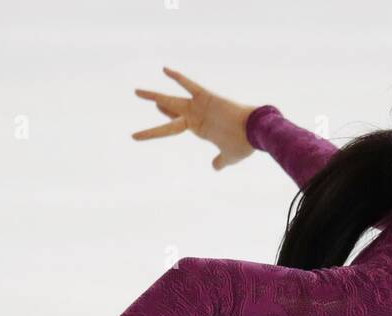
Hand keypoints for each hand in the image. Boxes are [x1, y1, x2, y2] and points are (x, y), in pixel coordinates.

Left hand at [132, 66, 258, 171]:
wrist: (255, 133)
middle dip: (155, 103)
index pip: (172, 126)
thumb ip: (220, 161)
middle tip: (137, 93)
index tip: (139, 133)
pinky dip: (178, 78)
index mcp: (198, 128)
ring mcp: (199, 106)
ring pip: (172, 100)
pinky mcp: (207, 97)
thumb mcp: (229, 156)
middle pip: (169, 109)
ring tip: (137, 92)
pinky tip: (164, 70)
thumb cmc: (243, 144)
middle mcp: (195, 116)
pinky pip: (190, 85)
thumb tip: (215, 168)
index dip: (156, 129)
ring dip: (155, 96)